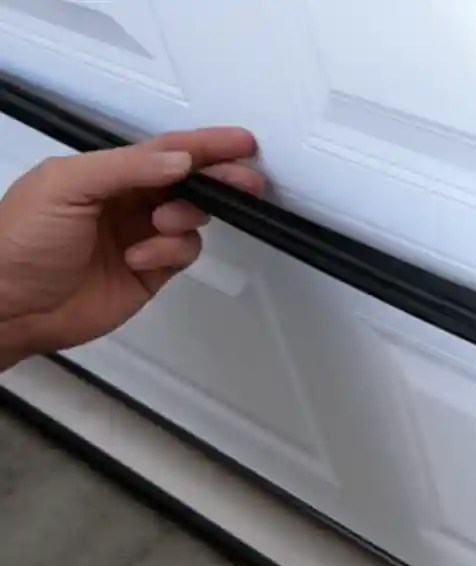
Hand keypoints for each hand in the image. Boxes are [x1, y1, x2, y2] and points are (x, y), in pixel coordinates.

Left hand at [0, 127, 263, 364]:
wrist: (9, 306)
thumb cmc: (19, 241)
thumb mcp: (65, 186)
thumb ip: (125, 168)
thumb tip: (180, 160)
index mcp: (105, 172)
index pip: (166, 150)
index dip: (205, 144)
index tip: (241, 142)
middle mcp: (127, 201)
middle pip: (189, 182)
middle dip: (219, 179)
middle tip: (245, 181)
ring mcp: (141, 236)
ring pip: (191, 218)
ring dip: (185, 217)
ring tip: (162, 224)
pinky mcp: (150, 271)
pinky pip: (183, 253)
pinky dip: (171, 252)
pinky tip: (141, 256)